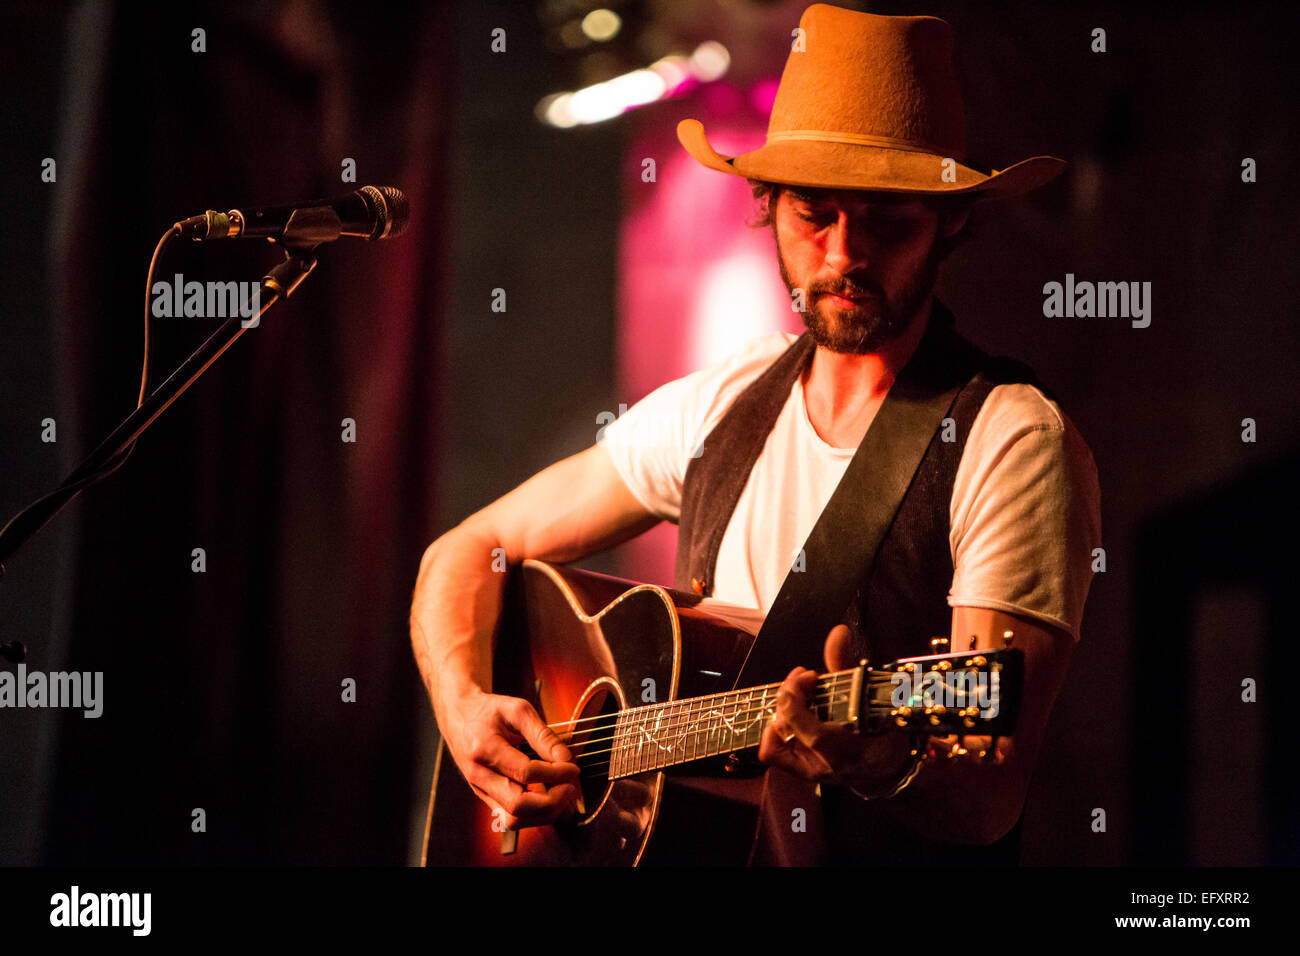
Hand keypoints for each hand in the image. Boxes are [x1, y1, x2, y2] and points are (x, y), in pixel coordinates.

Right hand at [439, 687, 580, 828]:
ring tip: (562, 794)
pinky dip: (534, 814)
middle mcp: (478, 775)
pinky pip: (510, 817)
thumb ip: (543, 735)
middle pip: (518, 805)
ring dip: (544, 813)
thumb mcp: (518, 710)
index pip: (526, 773)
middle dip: (552, 801)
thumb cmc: (488, 710)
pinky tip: (549, 799)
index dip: (556, 773)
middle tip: (570, 786)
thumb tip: (565, 759)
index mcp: (484, 749)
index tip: (573, 767)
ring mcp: (479, 790)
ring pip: (514, 819)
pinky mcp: (484, 796)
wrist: (458, 714)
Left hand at [757, 625, 914, 786]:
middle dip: (789, 694)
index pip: (815, 734)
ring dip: (783, 709)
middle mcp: (828, 765)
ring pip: (776, 736)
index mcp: (852, 750)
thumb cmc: (879, 727)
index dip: (801, 697)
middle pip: (788, 728)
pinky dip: (773, 730)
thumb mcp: (868, 694)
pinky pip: (771, 752)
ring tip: (799, 697)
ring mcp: (811, 769)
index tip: (810, 675)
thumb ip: (846, 664)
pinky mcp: (798, 770)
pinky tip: (788, 716)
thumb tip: (838, 633)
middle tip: (803, 679)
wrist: (882, 763)